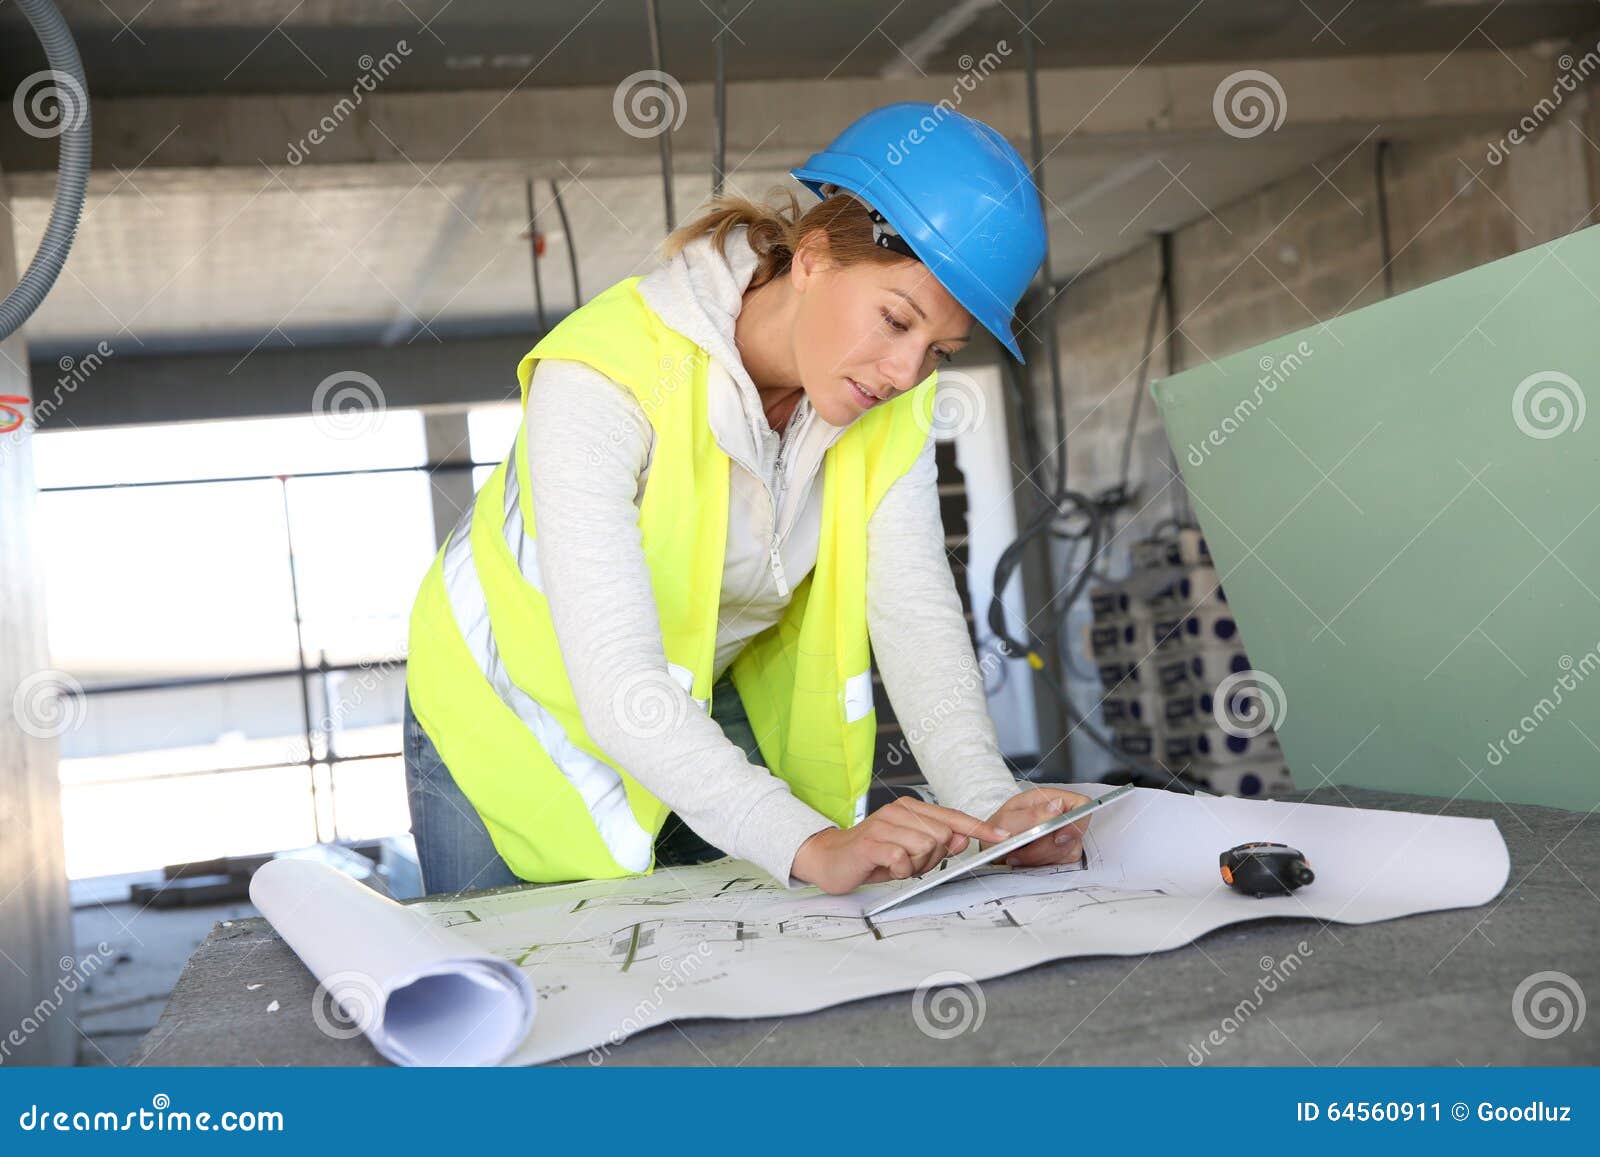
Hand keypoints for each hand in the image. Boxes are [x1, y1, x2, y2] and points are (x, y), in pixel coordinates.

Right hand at [791, 797, 1013, 895]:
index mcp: (911, 808)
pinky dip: (899, 871)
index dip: (980, 828)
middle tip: (910, 863)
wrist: (830, 858)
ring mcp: (884, 824)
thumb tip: (962, 839)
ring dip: (914, 866)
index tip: (1003, 836)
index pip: (954, 817)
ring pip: (926, 847)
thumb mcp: (909, 850)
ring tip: (896, 865)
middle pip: (943, 836)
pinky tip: (886, 869)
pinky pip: (902, 859)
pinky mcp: (871, 842)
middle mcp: (899, 811)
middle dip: (933, 858)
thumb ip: (937, 844)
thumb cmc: (872, 854)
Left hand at [983, 786, 1092, 868]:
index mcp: (1048, 799)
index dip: (1075, 822)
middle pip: (1075, 832)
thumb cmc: (997, 829)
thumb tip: (1058, 805)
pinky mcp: (1060, 852)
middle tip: (1022, 849)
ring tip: (1018, 854)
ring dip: (1042, 857)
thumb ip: (1032, 814)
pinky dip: (1043, 864)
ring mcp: (1062, 834)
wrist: (990, 848)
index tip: (1058, 838)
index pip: (1081, 805)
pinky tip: (1025, 860)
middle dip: (1048, 846)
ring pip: (1069, 850)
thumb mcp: (1006, 819)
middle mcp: (1059, 816)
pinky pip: (1062, 862)